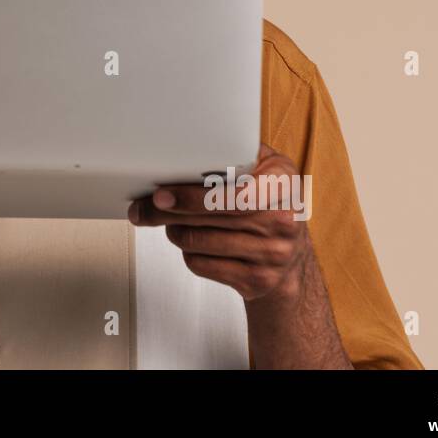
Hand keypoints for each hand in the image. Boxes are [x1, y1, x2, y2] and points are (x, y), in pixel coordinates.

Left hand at [127, 142, 308, 302]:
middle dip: (168, 212)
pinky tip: (194, 244)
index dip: (193, 195)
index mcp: (283, 182)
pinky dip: (189, 253)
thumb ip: (233, 157)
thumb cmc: (268, 205)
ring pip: (199, 242)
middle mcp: (283, 219)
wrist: (292, 259)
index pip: (233, 193)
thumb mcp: (264, 170)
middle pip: (209, 217)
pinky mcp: (257, 280)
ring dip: (176, 231)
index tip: (162, 194)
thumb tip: (178, 157)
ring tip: (172, 223)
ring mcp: (273, 253)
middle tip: (144, 208)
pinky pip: (202, 265)